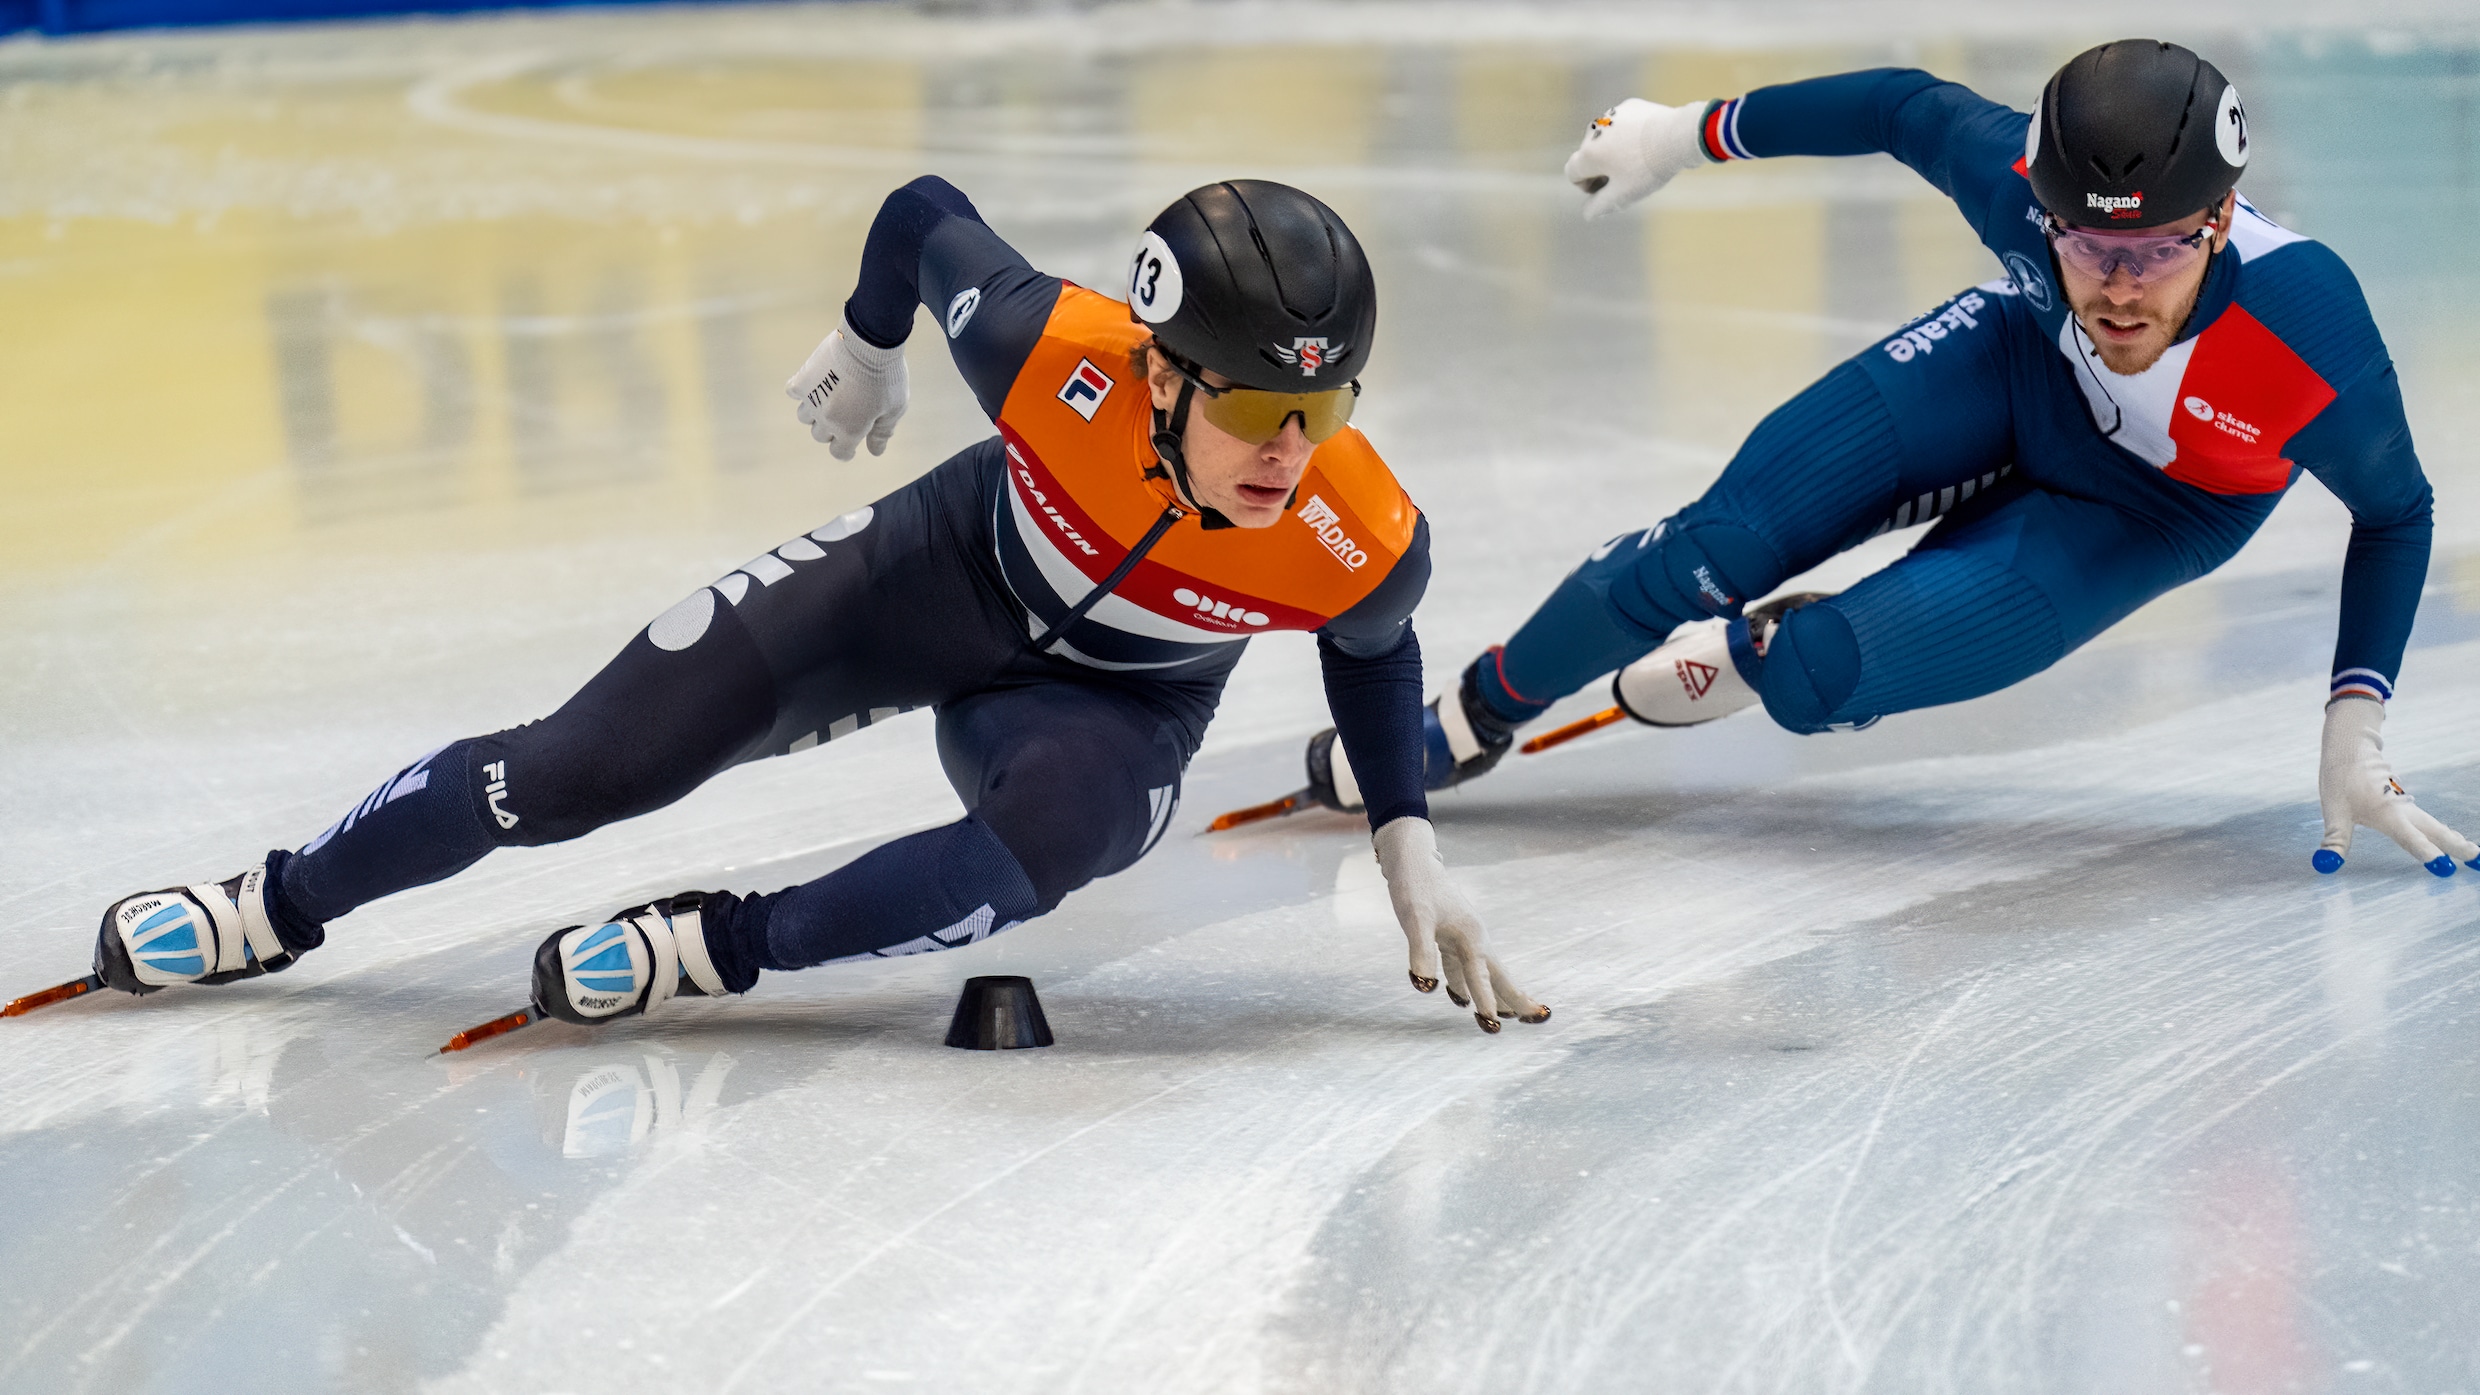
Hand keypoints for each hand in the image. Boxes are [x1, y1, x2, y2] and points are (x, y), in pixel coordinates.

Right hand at [785, 319, 907, 460]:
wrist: (869, 342)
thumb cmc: (887, 376)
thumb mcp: (894, 408)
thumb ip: (883, 432)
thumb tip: (875, 451)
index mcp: (849, 431)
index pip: (839, 453)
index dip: (847, 450)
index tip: (852, 442)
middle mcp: (826, 419)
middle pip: (820, 435)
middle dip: (833, 429)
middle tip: (847, 412)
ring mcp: (811, 399)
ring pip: (804, 417)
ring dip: (815, 412)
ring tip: (830, 397)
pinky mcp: (803, 378)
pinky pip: (792, 391)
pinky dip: (801, 390)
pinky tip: (815, 383)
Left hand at [1371, 816, 1548, 1032]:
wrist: (1413, 862)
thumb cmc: (1415, 887)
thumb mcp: (1415, 919)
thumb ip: (1421, 952)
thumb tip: (1425, 986)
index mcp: (1471, 936)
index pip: (1480, 976)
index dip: (1487, 1000)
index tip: (1496, 1024)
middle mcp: (1475, 939)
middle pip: (1500, 976)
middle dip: (1517, 998)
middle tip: (1539, 1019)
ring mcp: (1465, 939)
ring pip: (1486, 974)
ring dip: (1497, 995)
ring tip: (1511, 1017)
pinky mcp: (1452, 938)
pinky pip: (1464, 969)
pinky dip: (1467, 986)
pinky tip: (1460, 1001)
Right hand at [1563, 97, 1712, 220]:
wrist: (1677, 136)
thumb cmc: (1648, 168)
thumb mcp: (1623, 195)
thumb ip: (1600, 206)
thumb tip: (1587, 212)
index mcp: (1588, 154)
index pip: (1573, 173)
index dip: (1587, 186)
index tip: (1607, 189)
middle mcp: (1593, 131)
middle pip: (1589, 155)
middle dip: (1601, 167)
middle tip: (1626, 177)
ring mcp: (1611, 116)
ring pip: (1606, 138)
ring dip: (1614, 150)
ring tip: (1639, 159)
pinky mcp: (1630, 106)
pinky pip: (1622, 124)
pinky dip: (1629, 135)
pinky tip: (1647, 143)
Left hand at [2316, 697, 2478, 876]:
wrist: (2351, 748)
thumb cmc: (2340, 779)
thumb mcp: (2334, 811)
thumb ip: (2335, 840)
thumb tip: (2326, 865)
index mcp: (2387, 813)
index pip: (2410, 838)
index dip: (2426, 853)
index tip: (2444, 868)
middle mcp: (2402, 810)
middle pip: (2435, 831)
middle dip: (2456, 846)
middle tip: (2477, 860)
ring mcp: (2405, 805)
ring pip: (2434, 824)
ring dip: (2452, 839)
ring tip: (2471, 852)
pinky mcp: (2403, 802)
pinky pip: (2427, 820)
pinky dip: (2442, 831)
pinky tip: (2451, 838)